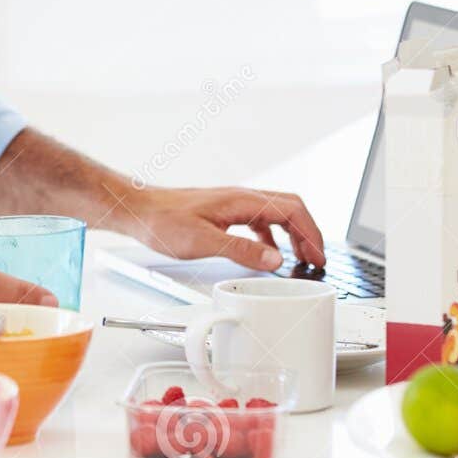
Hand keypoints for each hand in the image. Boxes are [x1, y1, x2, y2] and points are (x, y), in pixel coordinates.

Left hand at [118, 185, 324, 270]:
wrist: (138, 210)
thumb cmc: (163, 221)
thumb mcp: (204, 242)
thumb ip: (242, 252)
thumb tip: (275, 260)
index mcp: (242, 201)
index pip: (291, 210)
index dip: (311, 234)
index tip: (319, 256)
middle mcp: (241, 198)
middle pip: (289, 209)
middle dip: (308, 233)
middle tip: (316, 259)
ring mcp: (233, 204)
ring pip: (275, 214)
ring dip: (292, 235)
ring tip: (299, 258)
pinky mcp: (223, 212)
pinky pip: (258, 221)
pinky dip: (271, 237)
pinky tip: (267, 253)